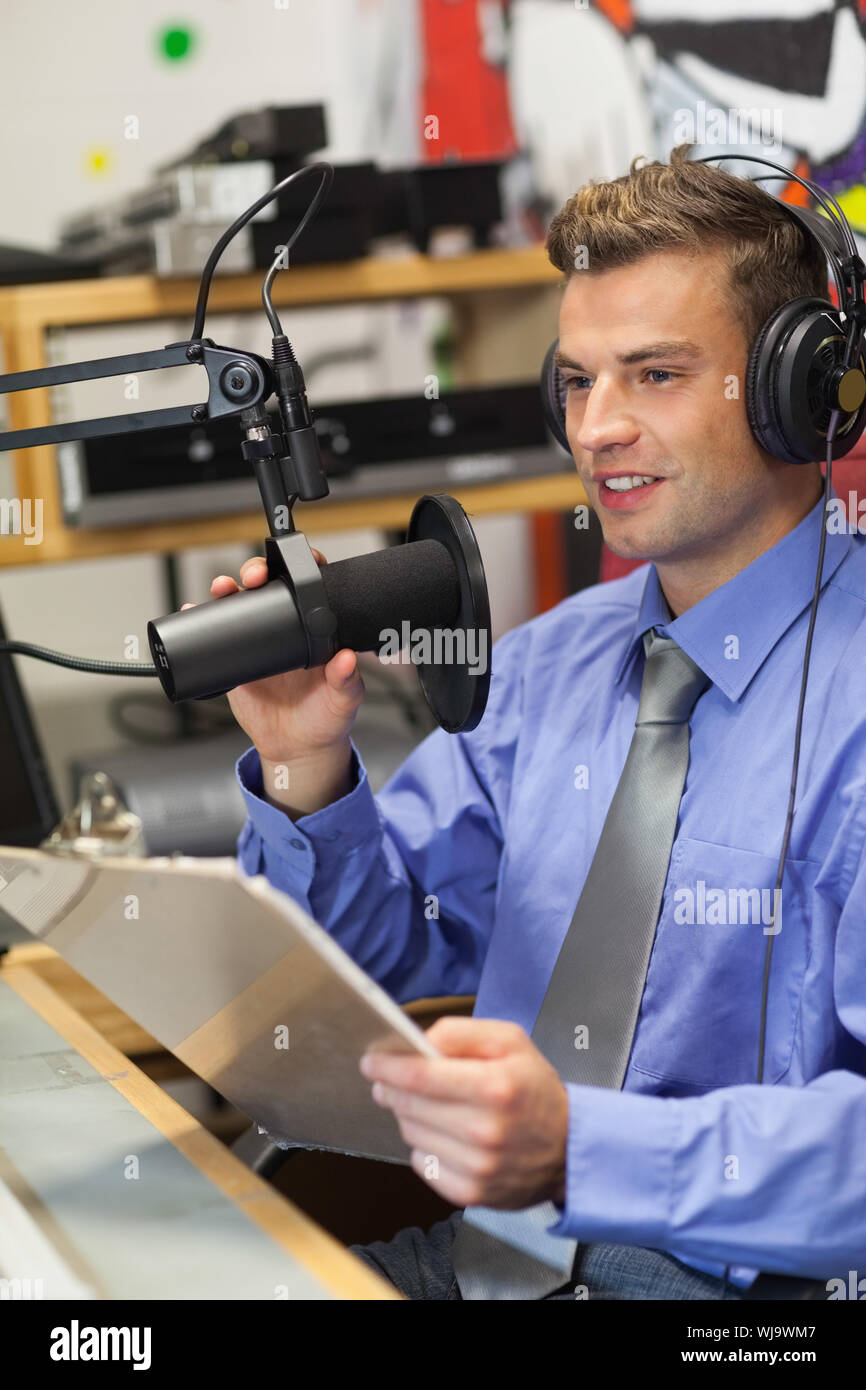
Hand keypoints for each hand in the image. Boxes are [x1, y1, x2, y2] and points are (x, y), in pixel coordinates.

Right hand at [180, 550, 364, 763]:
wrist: (295, 748)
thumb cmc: (326, 719)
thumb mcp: (343, 702)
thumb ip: (347, 683)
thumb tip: (345, 659)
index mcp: (317, 630)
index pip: (313, 587)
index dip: (307, 566)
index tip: (302, 561)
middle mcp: (288, 628)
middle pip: (269, 587)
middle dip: (257, 572)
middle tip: (253, 577)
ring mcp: (259, 642)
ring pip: (240, 605)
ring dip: (227, 589)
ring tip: (221, 588)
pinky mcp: (237, 660)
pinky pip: (215, 636)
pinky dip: (200, 621)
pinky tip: (192, 612)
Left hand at [360, 1018, 568, 1209]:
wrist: (569, 1149)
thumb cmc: (534, 1089)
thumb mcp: (509, 1041)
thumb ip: (460, 1032)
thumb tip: (419, 1042)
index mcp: (494, 1087)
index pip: (419, 1076)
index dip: (387, 1066)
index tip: (371, 1060)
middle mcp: (484, 1130)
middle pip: (408, 1105)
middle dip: (390, 1088)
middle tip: (387, 1079)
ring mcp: (477, 1167)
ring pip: (410, 1134)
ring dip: (408, 1115)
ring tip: (427, 1105)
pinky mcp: (470, 1193)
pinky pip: (422, 1164)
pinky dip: (424, 1146)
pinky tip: (443, 1134)